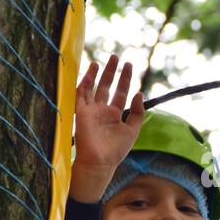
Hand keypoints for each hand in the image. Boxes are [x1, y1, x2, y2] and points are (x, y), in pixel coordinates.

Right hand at [72, 55, 145, 183]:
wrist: (100, 162)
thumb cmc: (116, 149)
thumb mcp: (132, 130)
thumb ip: (137, 112)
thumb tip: (140, 94)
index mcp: (114, 114)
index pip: (121, 92)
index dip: (125, 78)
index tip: (128, 65)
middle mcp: (102, 110)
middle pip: (106, 86)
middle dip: (111, 72)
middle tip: (115, 57)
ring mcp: (91, 111)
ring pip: (91, 88)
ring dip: (94, 75)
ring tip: (99, 62)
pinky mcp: (80, 113)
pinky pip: (80, 96)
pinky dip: (83, 85)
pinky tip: (87, 74)